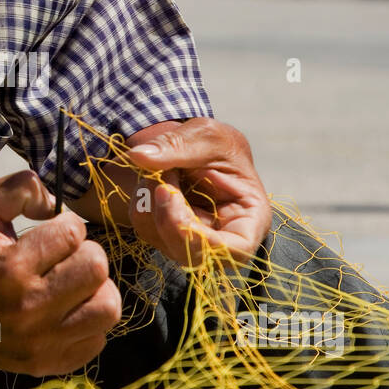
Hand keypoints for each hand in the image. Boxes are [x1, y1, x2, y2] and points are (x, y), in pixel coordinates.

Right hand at [0, 171, 121, 375]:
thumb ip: (20, 188)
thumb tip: (57, 205)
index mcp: (9, 267)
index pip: (73, 232)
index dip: (65, 225)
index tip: (49, 234)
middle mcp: (26, 309)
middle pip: (97, 268)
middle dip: (84, 254)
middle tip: (64, 258)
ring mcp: (39, 342)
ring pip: (107, 307)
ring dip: (95, 290)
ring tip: (72, 284)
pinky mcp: (46, 363)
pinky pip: (97, 339)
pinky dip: (86, 322)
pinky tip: (64, 311)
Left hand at [125, 118, 271, 267]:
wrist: (201, 147)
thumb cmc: (218, 144)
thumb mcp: (207, 136)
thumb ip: (177, 145)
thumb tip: (138, 156)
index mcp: (250, 219)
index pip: (235, 250)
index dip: (200, 237)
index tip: (169, 196)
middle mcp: (223, 238)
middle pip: (191, 252)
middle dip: (165, 214)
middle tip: (159, 177)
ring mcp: (193, 241)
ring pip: (161, 240)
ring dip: (149, 202)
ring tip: (161, 169)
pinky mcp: (169, 235)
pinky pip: (146, 228)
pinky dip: (141, 201)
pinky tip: (154, 180)